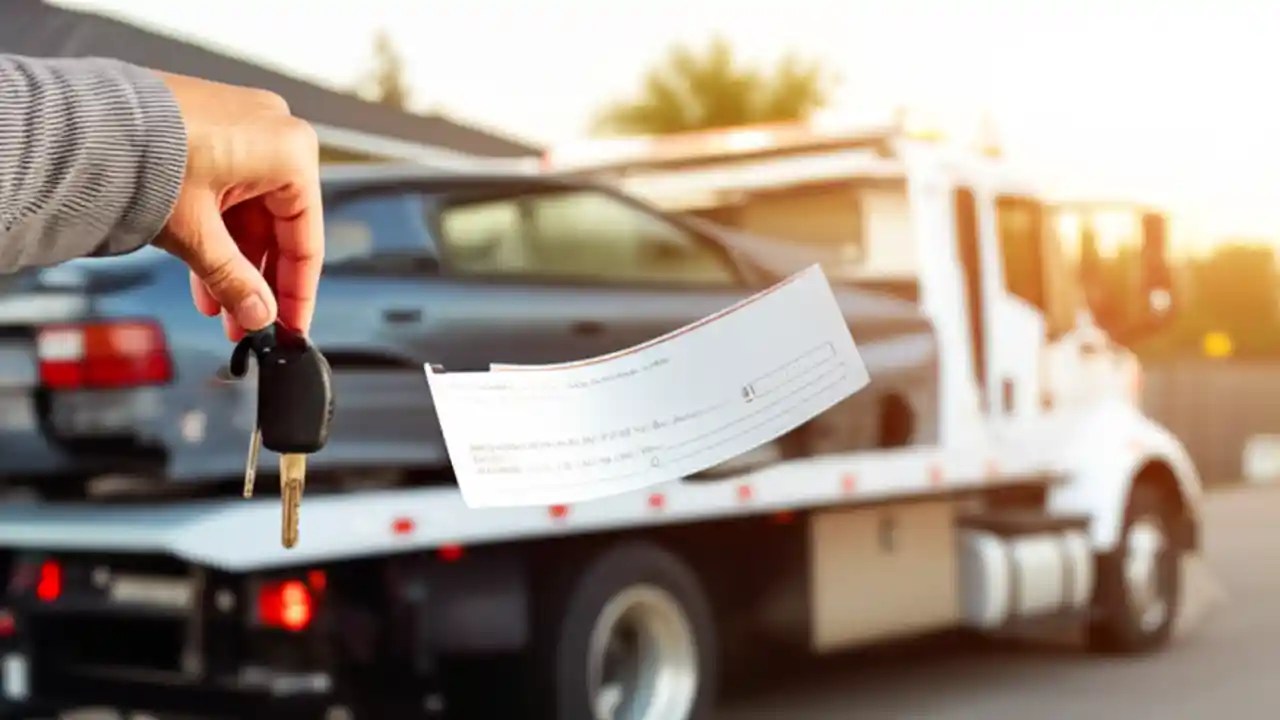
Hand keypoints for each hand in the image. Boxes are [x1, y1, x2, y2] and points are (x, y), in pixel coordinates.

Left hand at [150, 71, 323, 339]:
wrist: (80, 119)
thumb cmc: (143, 155)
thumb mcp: (197, 234)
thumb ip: (235, 281)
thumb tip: (258, 314)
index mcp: (291, 153)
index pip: (306, 240)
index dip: (298, 292)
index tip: (292, 324)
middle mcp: (275, 131)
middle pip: (278, 226)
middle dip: (258, 280)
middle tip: (247, 321)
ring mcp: (244, 125)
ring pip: (251, 210)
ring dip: (234, 260)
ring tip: (216, 305)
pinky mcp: (213, 126)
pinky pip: (230, 188)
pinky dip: (218, 228)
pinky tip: (201, 269)